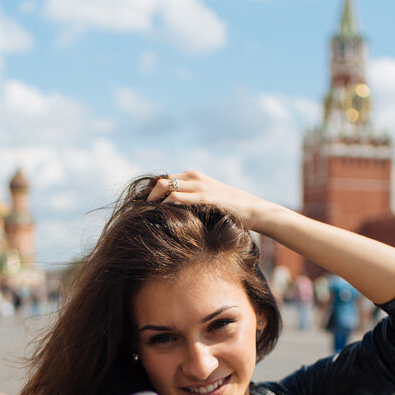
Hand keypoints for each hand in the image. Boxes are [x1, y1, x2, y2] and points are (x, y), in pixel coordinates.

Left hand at [146, 170, 282, 231]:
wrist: (253, 210)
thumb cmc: (231, 210)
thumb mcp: (208, 201)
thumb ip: (192, 202)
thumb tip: (175, 217)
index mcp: (193, 176)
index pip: (164, 179)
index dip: (152, 193)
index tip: (145, 208)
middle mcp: (194, 177)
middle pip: (160, 181)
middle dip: (148, 197)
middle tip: (142, 213)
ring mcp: (199, 185)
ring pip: (164, 186)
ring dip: (153, 200)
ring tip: (148, 216)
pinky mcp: (204, 197)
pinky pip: (176, 197)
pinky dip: (165, 205)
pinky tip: (162, 217)